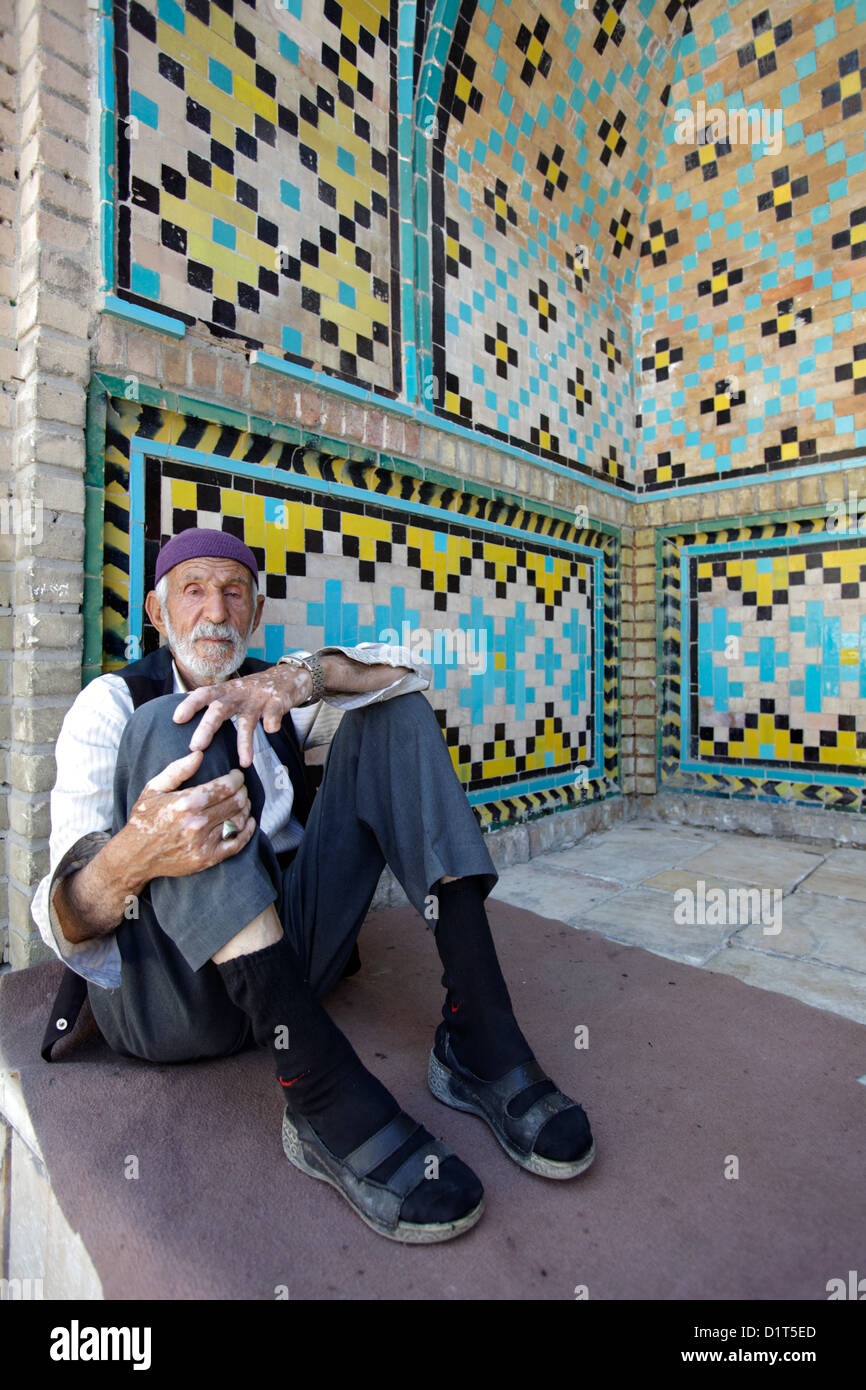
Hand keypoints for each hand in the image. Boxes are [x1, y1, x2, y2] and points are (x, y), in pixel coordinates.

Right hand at [122, 750, 255, 880]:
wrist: (135, 856)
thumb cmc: (145, 819)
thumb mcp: (154, 789)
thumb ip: (178, 770)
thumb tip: (199, 754)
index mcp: (186, 803)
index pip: (226, 786)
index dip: (236, 778)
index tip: (236, 775)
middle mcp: (197, 823)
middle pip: (236, 801)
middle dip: (242, 790)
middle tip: (240, 787)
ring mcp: (204, 842)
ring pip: (239, 820)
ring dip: (245, 808)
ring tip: (241, 801)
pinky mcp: (207, 858)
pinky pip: (237, 843)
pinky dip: (248, 831)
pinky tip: (249, 821)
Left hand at [171, 665, 312, 766]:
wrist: (288, 676)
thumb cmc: (254, 691)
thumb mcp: (232, 692)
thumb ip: (213, 702)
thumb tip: (183, 715)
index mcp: (226, 691)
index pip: (203, 694)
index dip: (189, 705)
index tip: (177, 719)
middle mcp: (239, 694)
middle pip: (219, 709)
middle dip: (207, 728)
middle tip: (196, 747)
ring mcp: (258, 698)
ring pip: (247, 720)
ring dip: (245, 742)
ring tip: (245, 762)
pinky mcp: (277, 701)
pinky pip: (273, 715)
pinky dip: (271, 724)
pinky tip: (271, 731)